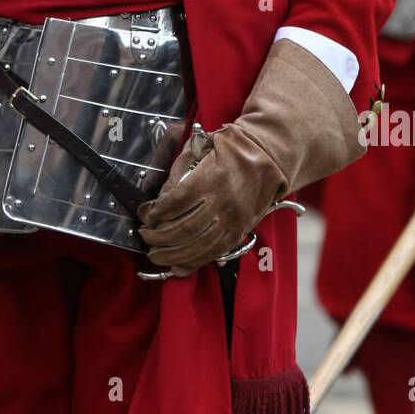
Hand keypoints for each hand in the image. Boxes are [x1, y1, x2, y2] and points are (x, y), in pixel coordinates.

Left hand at [138, 125, 282, 276]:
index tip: (145, 215)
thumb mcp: (203, 146)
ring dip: (172, 255)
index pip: (176, 202)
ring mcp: (233, 220)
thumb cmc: (232, 148)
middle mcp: (223, 202)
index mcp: (212, 178)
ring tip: (155, 255)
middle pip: (184, 228)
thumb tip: (161, 197)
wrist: (270, 156)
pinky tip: (178, 267)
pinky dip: (194, 263)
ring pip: (198, 246)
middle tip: (145, 236)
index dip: (157, 212)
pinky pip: (215, 252)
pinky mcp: (241, 231)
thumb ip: (181, 169)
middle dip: (159, 237)